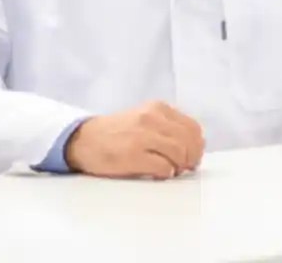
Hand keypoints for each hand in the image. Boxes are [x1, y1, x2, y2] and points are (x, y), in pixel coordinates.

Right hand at [64, 101, 204, 179]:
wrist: (84, 140)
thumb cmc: (117, 133)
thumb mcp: (144, 118)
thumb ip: (167, 126)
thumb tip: (195, 146)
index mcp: (157, 108)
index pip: (192, 128)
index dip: (197, 146)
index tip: (193, 156)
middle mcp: (151, 118)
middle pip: (188, 141)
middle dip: (191, 158)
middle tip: (185, 167)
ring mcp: (141, 136)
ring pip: (179, 153)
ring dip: (179, 166)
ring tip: (172, 170)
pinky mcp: (132, 155)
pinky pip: (163, 167)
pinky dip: (166, 173)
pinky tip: (159, 173)